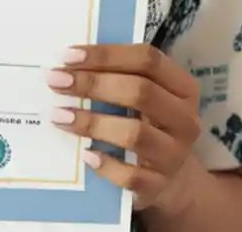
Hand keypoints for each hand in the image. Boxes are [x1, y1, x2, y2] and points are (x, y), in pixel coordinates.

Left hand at [46, 44, 203, 213]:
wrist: (170, 178)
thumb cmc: (147, 124)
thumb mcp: (143, 98)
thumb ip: (116, 78)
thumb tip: (66, 66)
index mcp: (182, 88)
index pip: (148, 60)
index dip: (106, 55)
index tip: (67, 56)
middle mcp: (184, 119)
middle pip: (141, 92)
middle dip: (93, 84)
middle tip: (57, 82)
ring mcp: (174, 154)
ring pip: (135, 133)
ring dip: (92, 122)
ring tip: (59, 116)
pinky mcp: (159, 185)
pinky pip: (131, 175)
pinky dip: (106, 164)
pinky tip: (85, 154)